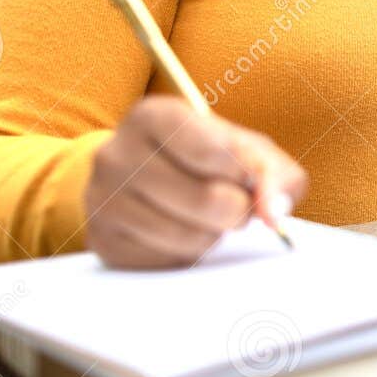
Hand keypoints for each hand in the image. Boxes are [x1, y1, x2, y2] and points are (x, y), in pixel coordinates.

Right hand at [84, 95, 307, 267]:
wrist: (143, 174)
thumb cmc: (205, 156)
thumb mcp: (243, 148)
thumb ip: (273, 173)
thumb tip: (275, 214)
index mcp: (153, 116)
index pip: (211, 150)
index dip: (244, 173)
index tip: (251, 179)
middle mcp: (116, 153)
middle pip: (205, 199)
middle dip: (238, 209)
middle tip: (238, 204)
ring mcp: (101, 198)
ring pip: (188, 236)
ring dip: (214, 234)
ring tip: (209, 216)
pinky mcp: (102, 240)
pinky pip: (166, 260)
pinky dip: (188, 252)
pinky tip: (181, 230)